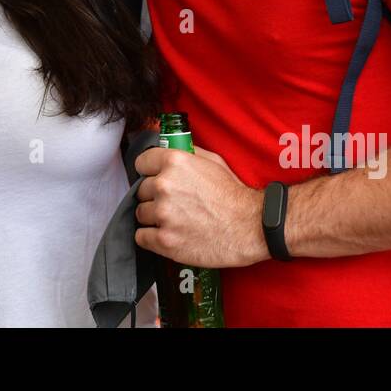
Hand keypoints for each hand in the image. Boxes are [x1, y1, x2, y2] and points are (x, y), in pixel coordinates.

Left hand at [133, 144, 265, 267]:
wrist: (250, 227)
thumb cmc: (233, 195)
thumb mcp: (212, 161)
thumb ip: (186, 154)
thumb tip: (168, 150)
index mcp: (174, 163)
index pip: (141, 163)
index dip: (148, 172)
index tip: (153, 178)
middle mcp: (164, 186)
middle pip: (141, 190)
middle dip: (154, 196)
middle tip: (173, 203)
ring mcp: (163, 214)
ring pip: (140, 213)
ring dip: (153, 217)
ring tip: (174, 220)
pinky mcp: (164, 240)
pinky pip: (141, 237)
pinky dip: (151, 237)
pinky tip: (168, 234)